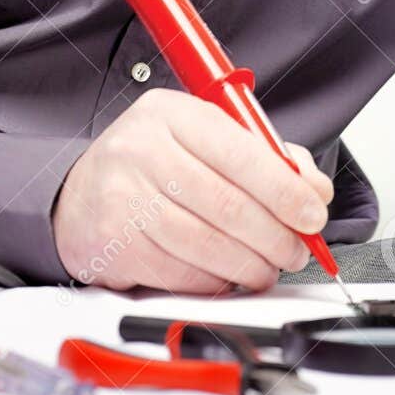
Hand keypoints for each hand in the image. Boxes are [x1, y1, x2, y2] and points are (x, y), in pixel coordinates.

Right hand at [52, 87, 333, 292]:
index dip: (285, 190)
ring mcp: (123, 199)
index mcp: (171, 113)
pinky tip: (229, 275)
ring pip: (207, 245)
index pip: (241, 153)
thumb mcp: (207, 139)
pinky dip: (217, 281)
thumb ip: (266, 157)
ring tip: (268, 267)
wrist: (80, 194)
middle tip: (297, 250)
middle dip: (275, 236)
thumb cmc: (155, 164)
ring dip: (251, 265)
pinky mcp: (115, 245)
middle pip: (227, 204)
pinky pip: (182, 274)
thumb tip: (314, 189)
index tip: (313, 214)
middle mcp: (141, 150)